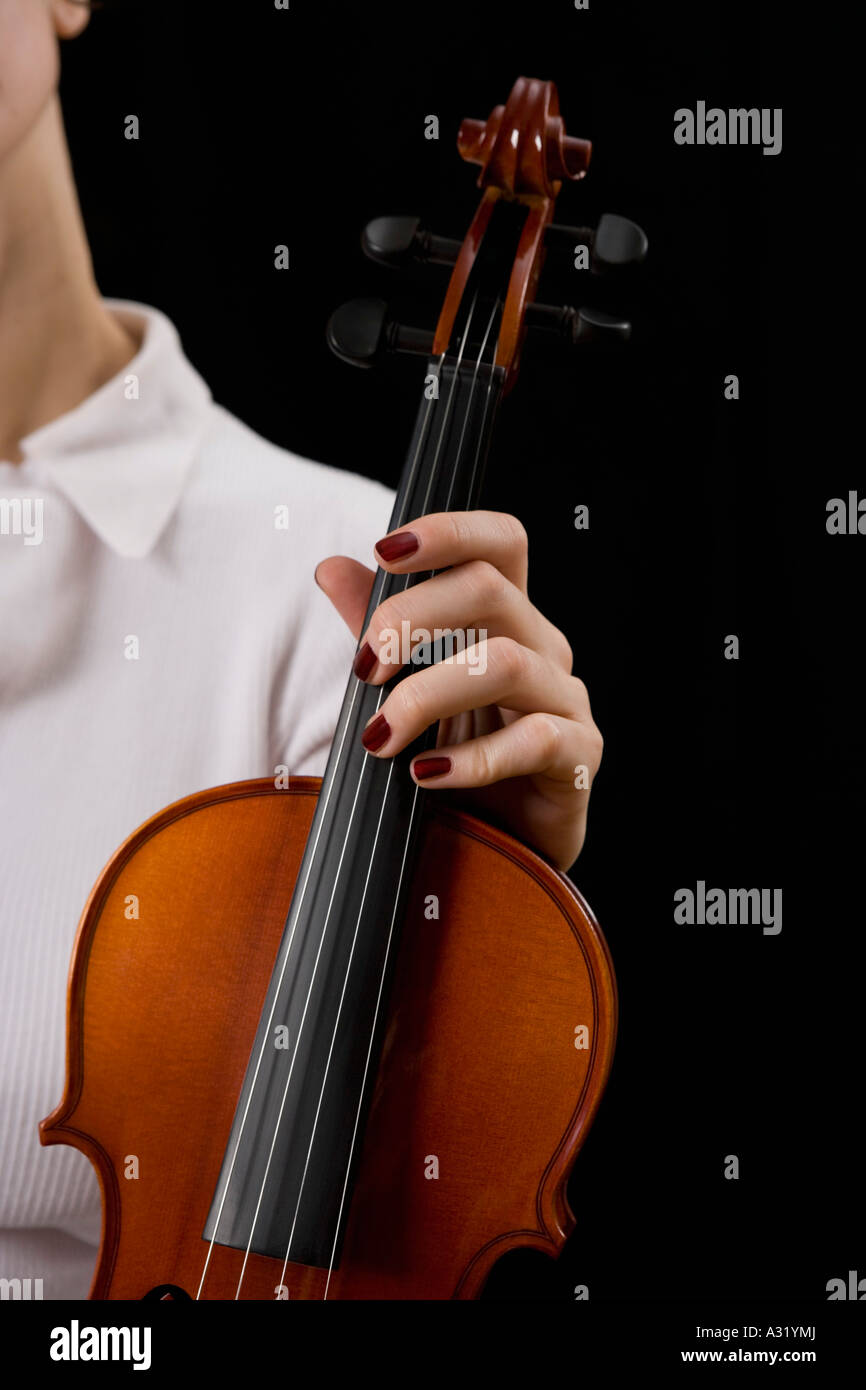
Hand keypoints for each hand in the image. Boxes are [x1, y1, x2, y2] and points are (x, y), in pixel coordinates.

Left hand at [315, 511, 602, 870]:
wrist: (499, 850)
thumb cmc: (456, 761)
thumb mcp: (408, 689)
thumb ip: (378, 630)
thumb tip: (332, 568)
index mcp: (507, 620)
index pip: (499, 543)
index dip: (450, 532)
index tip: (385, 551)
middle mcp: (543, 648)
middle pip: (490, 589)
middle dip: (411, 619)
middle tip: (363, 668)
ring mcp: (567, 701)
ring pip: (506, 663)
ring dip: (428, 695)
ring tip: (379, 736)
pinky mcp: (579, 758)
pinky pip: (534, 741)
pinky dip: (471, 759)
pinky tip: (426, 775)